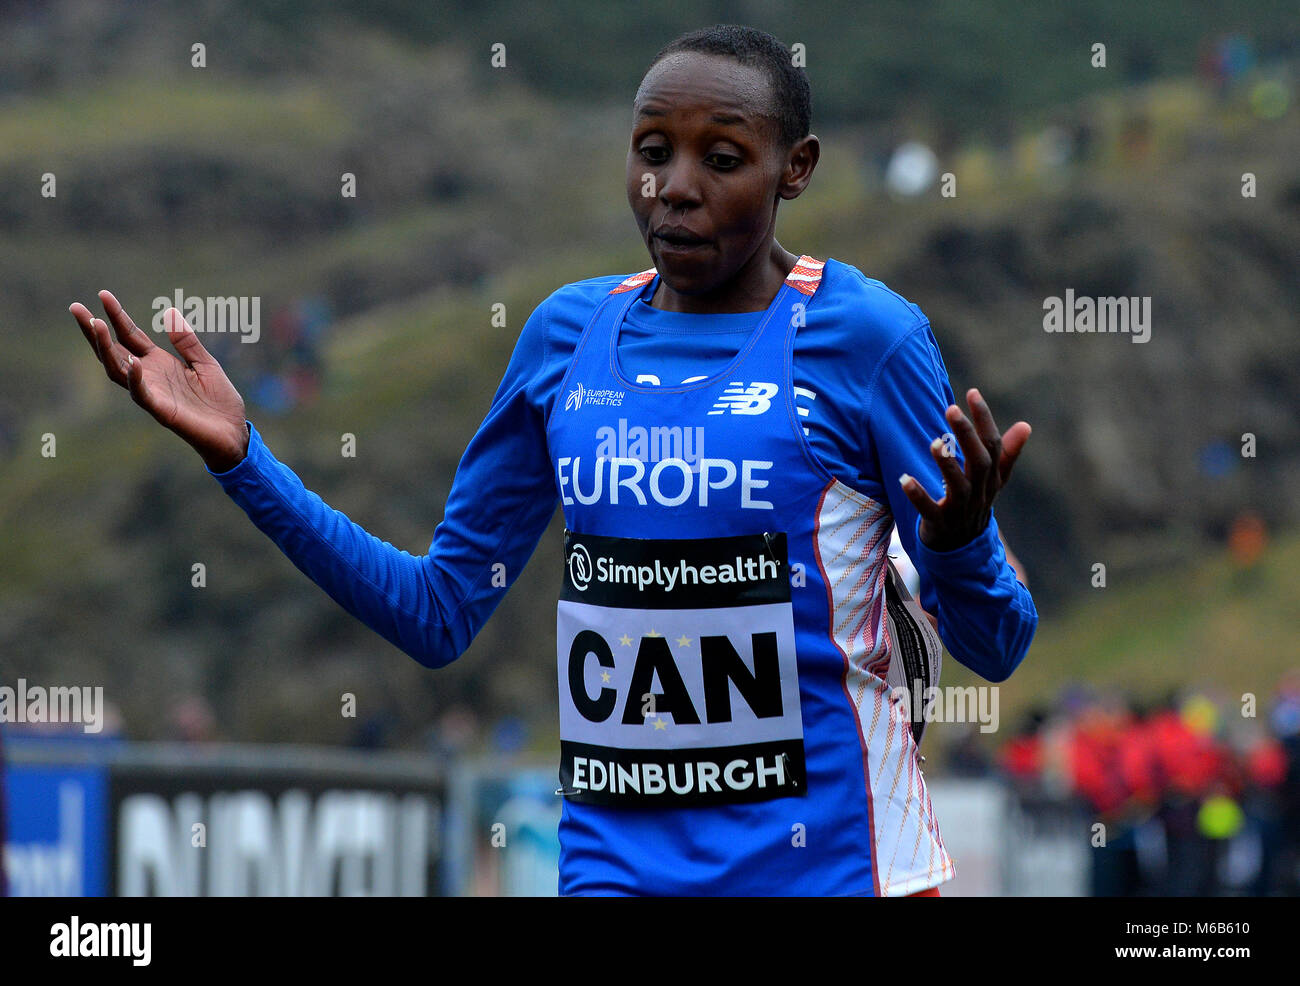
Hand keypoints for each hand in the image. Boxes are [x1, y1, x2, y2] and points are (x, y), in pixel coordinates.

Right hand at [69, 291, 249, 471]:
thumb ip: (187, 342)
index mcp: (158, 362)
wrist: (234, 431)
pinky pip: (142, 395)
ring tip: (95, 325)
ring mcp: (152, 393)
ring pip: (118, 370)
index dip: (116, 316)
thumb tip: (170, 311)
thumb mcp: (205, 363)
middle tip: (76, 308)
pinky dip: (135, 379)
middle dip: (94, 330)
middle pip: (113, 350)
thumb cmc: (219, 401)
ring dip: (105, 349)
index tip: (102, 295)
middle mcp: (149, 376)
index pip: (130, 335)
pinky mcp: (162, 411)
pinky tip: (132, 362)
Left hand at [899, 388, 1029, 552]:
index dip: (984, 419)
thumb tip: (1026, 425)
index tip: (971, 393)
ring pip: (958, 486)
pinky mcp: (940, 524)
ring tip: (934, 443)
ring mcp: (960, 510)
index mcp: (991, 479)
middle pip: (978, 462)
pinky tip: (905, 479)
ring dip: (946, 464)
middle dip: (967, 436)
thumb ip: (1006, 454)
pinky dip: (918, 495)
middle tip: (951, 409)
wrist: (963, 550)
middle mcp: (979, 492)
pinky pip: (929, 510)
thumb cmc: (975, 505)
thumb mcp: (993, 481)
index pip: (992, 445)